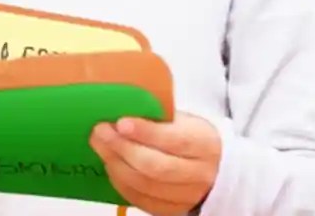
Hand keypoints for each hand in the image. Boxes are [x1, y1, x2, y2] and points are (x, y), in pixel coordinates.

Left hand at [90, 114, 220, 214]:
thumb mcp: (183, 120)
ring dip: (116, 165)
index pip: (174, 140)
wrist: (214, 166)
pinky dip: (121, 183)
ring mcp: (187, 196)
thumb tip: (120, 109)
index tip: (121, 123)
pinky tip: (111, 165)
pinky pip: (142, 200)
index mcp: (205, 144)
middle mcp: (200, 174)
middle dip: (122, 148)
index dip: (145, 132)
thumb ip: (157, 115)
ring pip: (146, 186)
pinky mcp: (173, 210)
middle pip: (156, 166)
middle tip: (100, 132)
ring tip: (100, 146)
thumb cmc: (190, 136)